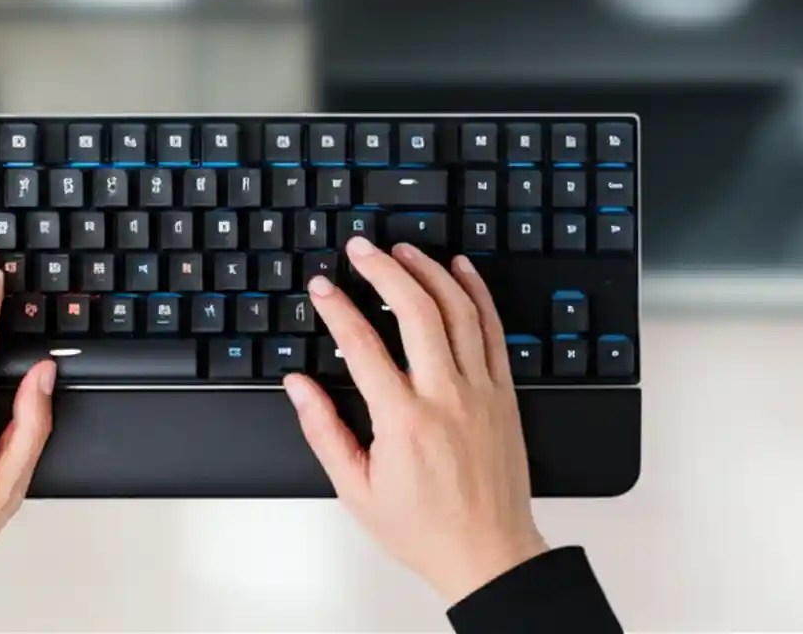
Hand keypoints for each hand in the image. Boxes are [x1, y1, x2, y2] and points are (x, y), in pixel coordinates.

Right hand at [284, 238, 546, 604]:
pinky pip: (493, 331)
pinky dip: (477, 294)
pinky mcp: (504, 394)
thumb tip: (297, 386)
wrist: (489, 554)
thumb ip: (324, 430)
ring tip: (405, 250)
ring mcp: (481, 391)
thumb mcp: (356, 489)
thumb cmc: (422, 528)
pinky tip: (460, 272)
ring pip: (458, 311)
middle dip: (384, 269)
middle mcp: (445, 397)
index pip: (363, 345)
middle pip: (415, 310)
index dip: (337, 308)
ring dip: (430, 271)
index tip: (322, 286)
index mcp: (403, 421)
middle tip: (361, 249)